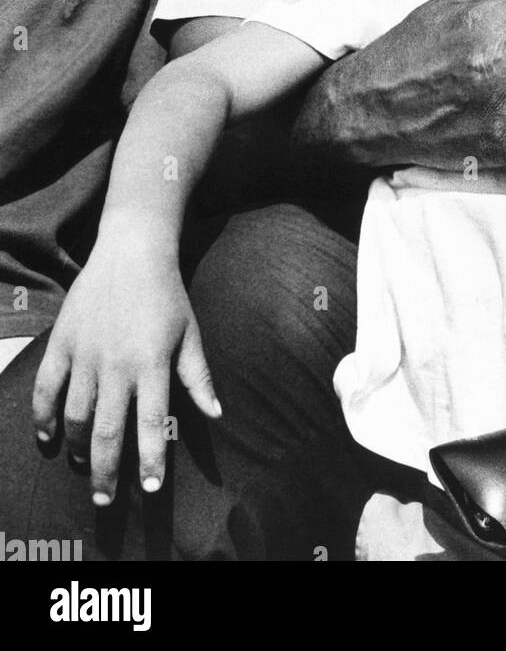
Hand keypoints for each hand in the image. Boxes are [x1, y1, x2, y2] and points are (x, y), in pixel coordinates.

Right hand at [32, 236, 219, 505]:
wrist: (132, 252)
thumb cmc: (167, 296)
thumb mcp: (190, 334)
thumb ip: (199, 377)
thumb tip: (215, 415)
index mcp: (151, 363)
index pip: (151, 422)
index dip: (150, 459)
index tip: (150, 489)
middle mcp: (116, 363)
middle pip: (106, 430)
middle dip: (107, 471)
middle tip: (106, 500)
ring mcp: (85, 354)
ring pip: (74, 416)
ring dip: (78, 448)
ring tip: (86, 465)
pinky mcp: (62, 342)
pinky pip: (46, 389)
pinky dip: (43, 418)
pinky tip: (48, 439)